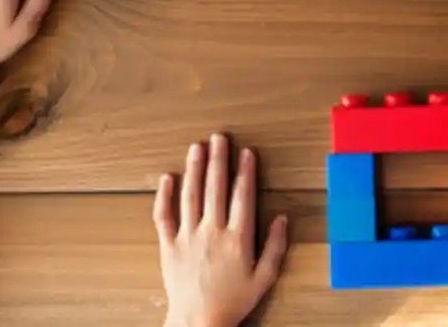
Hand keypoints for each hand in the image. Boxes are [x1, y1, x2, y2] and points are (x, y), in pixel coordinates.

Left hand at [155, 134, 288, 326]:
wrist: (198, 322)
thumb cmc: (233, 302)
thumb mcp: (264, 278)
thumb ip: (276, 247)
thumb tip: (283, 218)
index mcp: (237, 238)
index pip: (242, 196)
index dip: (245, 171)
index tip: (246, 153)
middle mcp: (212, 231)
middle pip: (215, 188)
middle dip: (219, 160)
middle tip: (220, 137)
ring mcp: (188, 237)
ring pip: (190, 195)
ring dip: (194, 168)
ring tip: (197, 147)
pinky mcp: (169, 245)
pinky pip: (164, 216)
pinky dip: (164, 195)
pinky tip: (168, 177)